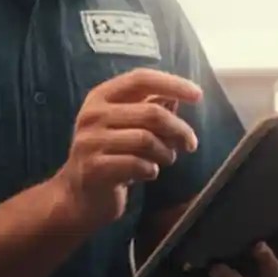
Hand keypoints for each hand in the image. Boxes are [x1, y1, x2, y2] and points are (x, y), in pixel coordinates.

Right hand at [53, 68, 202, 230]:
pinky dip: (152, 169)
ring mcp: (90, 141)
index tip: (198, 95)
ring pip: (146, 139)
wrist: (79, 197)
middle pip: (151, 112)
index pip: (141, 79)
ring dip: (166, 153)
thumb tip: (177, 96)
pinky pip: (137, 164)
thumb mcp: (127, 127)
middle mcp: (92, 114)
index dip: (172, 84)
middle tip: (190, 144)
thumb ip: (149, 109)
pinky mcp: (94, 168)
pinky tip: (149, 173)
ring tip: (165, 160)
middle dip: (179, 129)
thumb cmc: (110, 156)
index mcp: (101, 97)